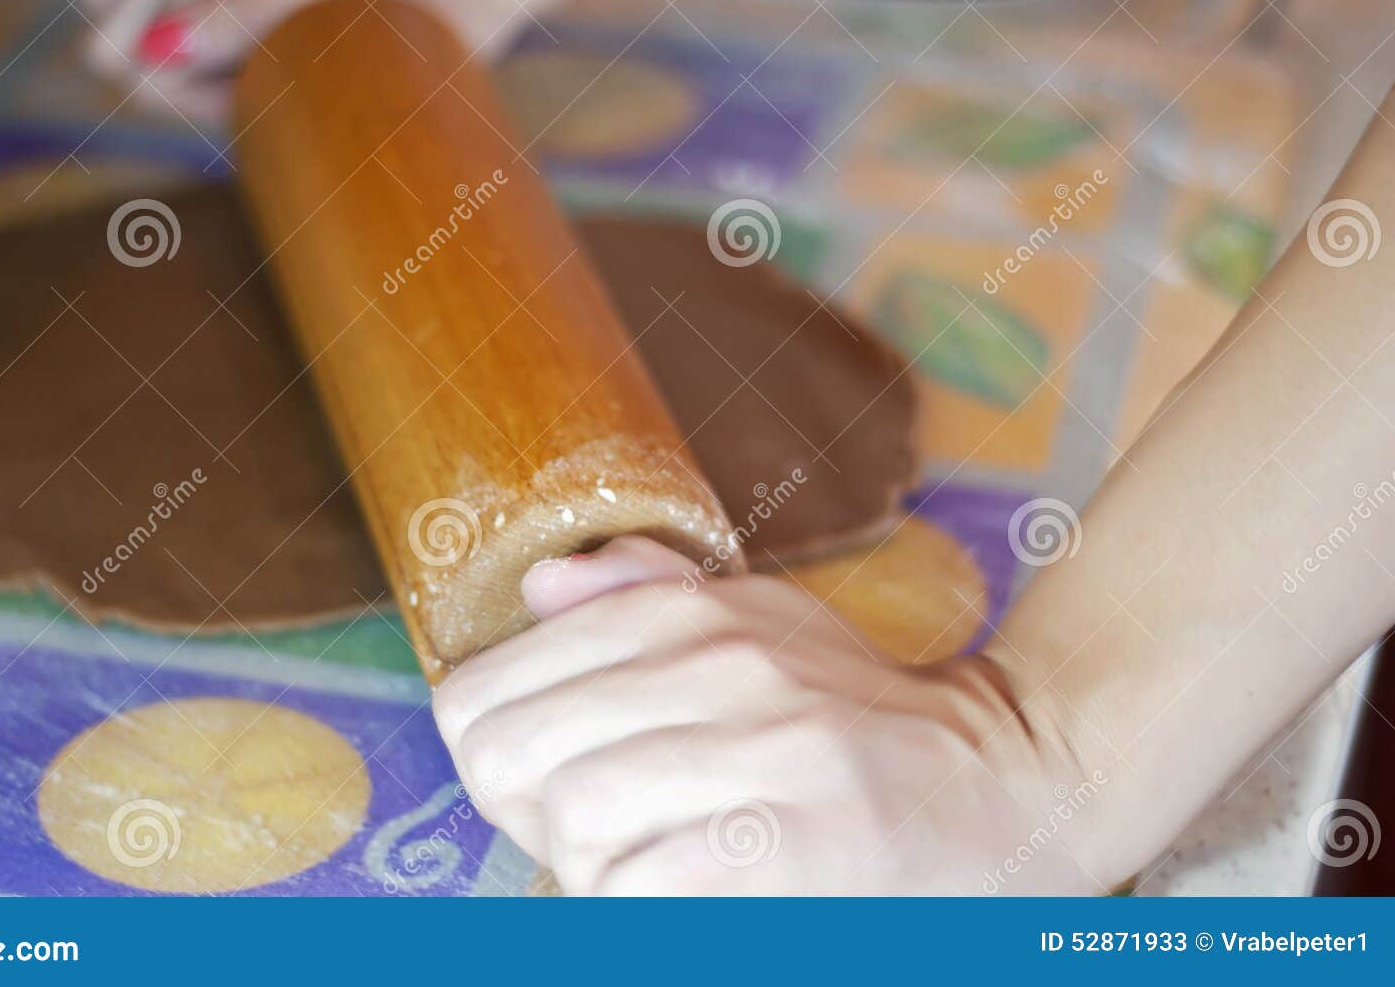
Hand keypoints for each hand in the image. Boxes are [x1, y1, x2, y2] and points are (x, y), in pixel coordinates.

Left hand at [434, 536, 1103, 893]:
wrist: (1014, 778)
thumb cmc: (862, 711)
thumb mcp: (760, 620)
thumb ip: (641, 598)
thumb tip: (538, 589)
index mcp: (686, 612)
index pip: (480, 691)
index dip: (492, 753)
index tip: (544, 777)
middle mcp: (716, 666)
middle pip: (508, 762)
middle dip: (525, 814)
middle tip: (586, 831)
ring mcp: (759, 754)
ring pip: (570, 828)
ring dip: (591, 869)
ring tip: (651, 864)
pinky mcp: (792, 848)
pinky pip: (637, 892)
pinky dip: (640, 904)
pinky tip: (691, 895)